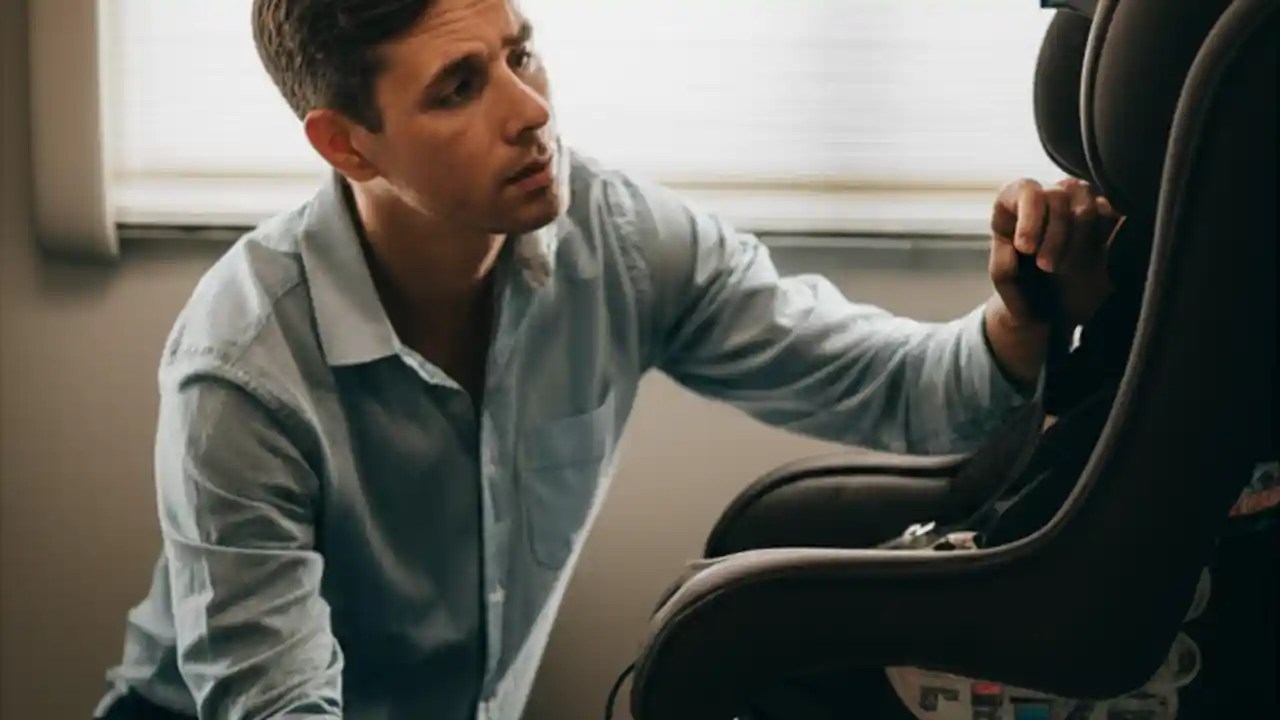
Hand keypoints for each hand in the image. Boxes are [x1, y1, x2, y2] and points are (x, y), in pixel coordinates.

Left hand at [988, 177, 1120, 327]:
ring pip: (1085, 199)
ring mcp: (1074, 205)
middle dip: (1054, 235)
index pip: (1025, 189)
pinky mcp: (1102, 219)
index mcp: (1013, 206)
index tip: (1026, 249)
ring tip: (1065, 267)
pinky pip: (1111, 210)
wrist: (1050, 311)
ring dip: (1079, 234)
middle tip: (1046, 267)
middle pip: (1057, 195)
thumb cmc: (1021, 289)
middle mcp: (1045, 198)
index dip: (1029, 216)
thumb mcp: (1004, 281)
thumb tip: (1019, 247)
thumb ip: (1004, 265)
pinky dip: (1105, 229)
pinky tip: (1095, 252)